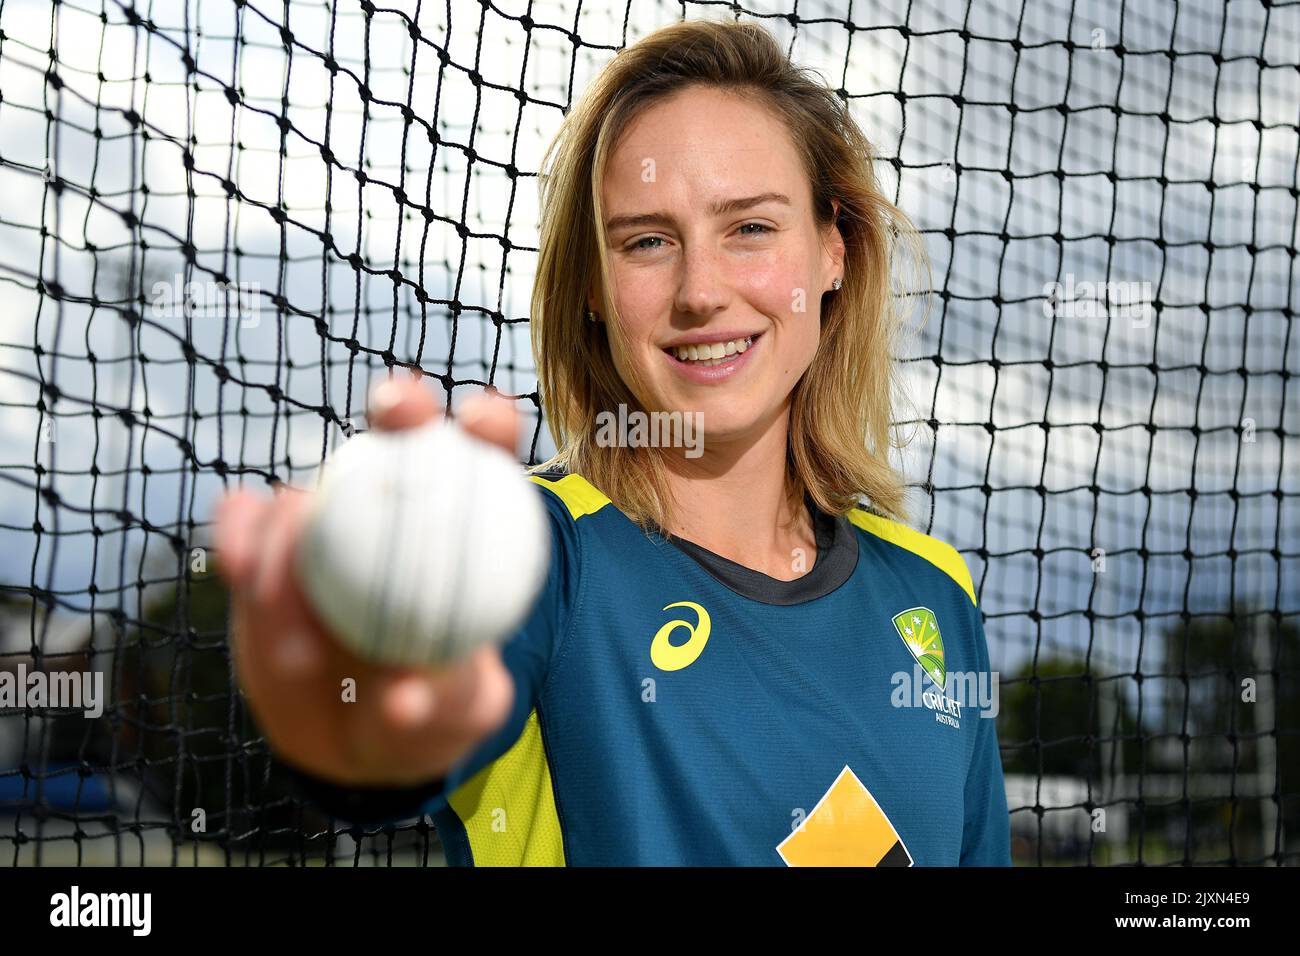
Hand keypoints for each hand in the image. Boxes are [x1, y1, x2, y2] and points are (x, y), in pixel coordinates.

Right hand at [213, 374, 521, 785]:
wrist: (357, 741)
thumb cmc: (430, 714)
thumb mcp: (457, 713)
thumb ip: (445, 700)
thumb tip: (406, 695)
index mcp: (458, 533)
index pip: (483, 462)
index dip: (486, 425)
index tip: (484, 419)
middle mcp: (390, 512)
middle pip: (399, 437)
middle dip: (402, 404)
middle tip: (399, 408)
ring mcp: (324, 530)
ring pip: (307, 495)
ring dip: (298, 532)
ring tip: (300, 626)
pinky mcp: (262, 555)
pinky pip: (243, 532)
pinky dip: (238, 539)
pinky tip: (237, 566)